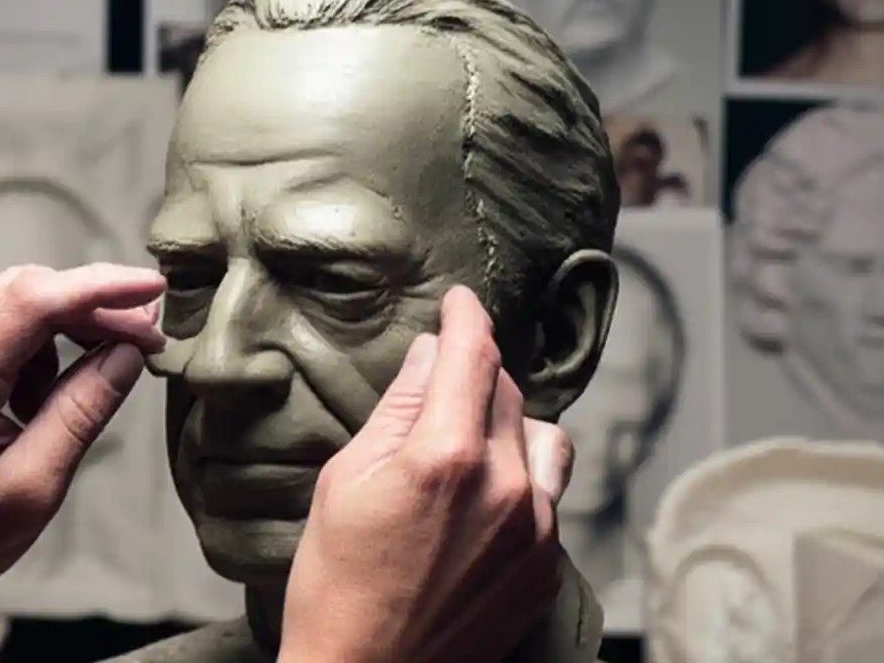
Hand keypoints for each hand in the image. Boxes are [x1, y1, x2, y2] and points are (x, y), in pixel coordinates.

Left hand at [0, 263, 166, 624]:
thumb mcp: (31, 488)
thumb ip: (81, 412)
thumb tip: (128, 354)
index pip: (35, 298)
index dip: (102, 286)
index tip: (154, 290)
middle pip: (28, 290)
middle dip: (94, 309)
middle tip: (145, 343)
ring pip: (16, 305)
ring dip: (65, 335)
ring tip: (76, 399)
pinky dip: (35, 350)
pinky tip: (36, 402)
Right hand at [279, 286, 571, 662]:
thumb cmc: (336, 583)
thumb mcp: (345, 480)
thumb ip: (397, 409)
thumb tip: (430, 355)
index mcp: (447, 456)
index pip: (473, 355)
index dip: (466, 316)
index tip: (459, 300)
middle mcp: (505, 487)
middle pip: (507, 392)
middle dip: (474, 376)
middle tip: (438, 390)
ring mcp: (535, 532)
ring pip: (543, 439)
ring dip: (510, 426)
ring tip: (470, 447)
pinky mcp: (545, 568)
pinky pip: (547, 496)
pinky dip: (518, 481)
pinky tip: (478, 504)